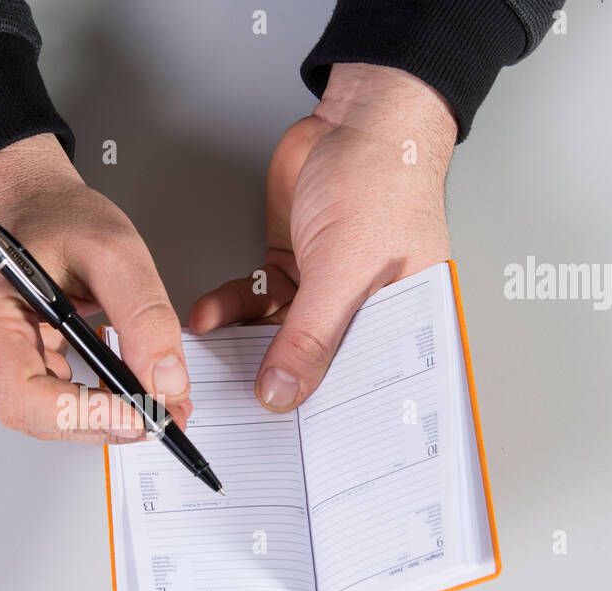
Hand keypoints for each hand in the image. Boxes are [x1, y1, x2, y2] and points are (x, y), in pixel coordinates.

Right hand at [0, 134, 190, 441]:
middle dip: (98, 421)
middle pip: (30, 415)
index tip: (139, 417)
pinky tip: (104, 387)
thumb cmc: (49, 213)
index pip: (23, 395)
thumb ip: (145, 317)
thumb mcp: (113, 250)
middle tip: (155, 416)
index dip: (84, 415)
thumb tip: (167, 384)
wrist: (18, 196)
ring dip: (90, 414)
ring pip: (34, 415)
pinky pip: (32, 401)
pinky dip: (76, 400)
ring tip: (138, 399)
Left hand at [190, 63, 456, 411]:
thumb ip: (312, 336)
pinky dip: (229, 308)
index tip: (298, 452)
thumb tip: (285, 392)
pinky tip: (207, 319)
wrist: (359, 117)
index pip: (370, 387)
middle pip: (319, 367)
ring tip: (211, 369)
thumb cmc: (384, 179)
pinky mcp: (293, 267)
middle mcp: (366, 313)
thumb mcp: (347, 270)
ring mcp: (326, 290)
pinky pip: (256, 301)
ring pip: (278, 337)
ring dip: (243, 347)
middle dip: (280, 388)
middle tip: (242, 418)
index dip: (337, 419)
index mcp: (404, 323)